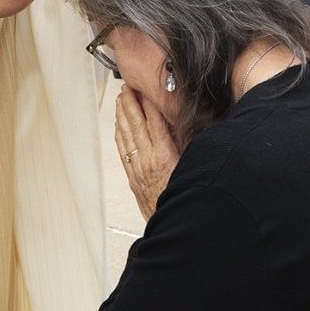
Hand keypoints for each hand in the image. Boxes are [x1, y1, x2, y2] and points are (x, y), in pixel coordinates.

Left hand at [115, 87, 178, 218]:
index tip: (145, 88)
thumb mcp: (191, 167)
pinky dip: (119, 134)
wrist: (173, 223)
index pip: (154, 121)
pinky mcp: (132, 176)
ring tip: (120, 99)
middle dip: (131, 102)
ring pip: (126, 135)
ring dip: (122, 115)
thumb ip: (186, 147)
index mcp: (164, 155)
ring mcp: (137, 167)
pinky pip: (122, 149)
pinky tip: (118, 125)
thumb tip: (183, 127)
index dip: (148, 102)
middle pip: (136, 124)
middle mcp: (148, 159)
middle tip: (127, 87)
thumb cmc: (184, 196)